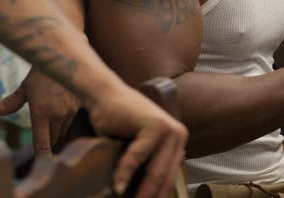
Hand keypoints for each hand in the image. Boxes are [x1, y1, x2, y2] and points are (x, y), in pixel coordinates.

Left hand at [0, 67, 79, 153]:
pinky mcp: (79, 105)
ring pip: (63, 130)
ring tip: (49, 121)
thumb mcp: (23, 88)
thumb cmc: (40, 74)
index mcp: (41, 113)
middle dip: (47, 141)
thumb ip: (7, 104)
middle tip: (40, 137)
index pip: (43, 144)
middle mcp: (57, 115)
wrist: (63, 58)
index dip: (41, 156)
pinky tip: (60, 109)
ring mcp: (70, 111)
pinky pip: (70, 120)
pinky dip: (64, 120)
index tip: (40, 161)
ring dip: (56, 131)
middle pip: (53, 139)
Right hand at [86, 83, 187, 197]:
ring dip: (141, 193)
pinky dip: (125, 174)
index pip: (170, 179)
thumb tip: (145, 196)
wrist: (105, 97)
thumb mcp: (138, 150)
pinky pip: (138, 156)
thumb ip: (146, 168)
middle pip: (164, 178)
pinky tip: (118, 187)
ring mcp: (168, 129)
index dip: (158, 197)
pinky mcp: (153, 124)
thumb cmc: (118, 125)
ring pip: (156, 171)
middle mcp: (178, 135)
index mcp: (177, 143)